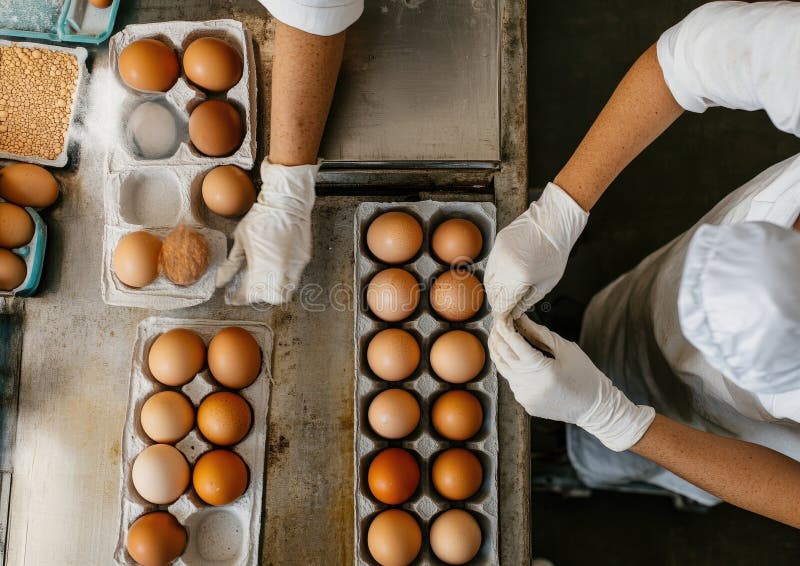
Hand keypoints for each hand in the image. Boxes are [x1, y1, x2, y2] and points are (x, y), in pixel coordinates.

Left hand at [216, 160, 319, 304]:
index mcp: (263, 264)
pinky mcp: (304, 259)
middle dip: (260, 297)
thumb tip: (221, 281)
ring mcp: (296, 265)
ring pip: (286, 291)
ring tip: (262, 281)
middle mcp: (282, 268)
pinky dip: (283, 279)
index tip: (234, 298)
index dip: (242, 298)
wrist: (287, 202)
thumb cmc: (261, 217)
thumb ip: (231, 264)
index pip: (252, 293)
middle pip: (272, 297)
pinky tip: (274, 269)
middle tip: (249, 290)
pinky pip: (294, 277)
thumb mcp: (241, 239)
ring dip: (273, 290)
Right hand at [485, 182, 587, 318]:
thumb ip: (528, 300)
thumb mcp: (547, 282)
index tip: (505, 321)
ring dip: (494, 290)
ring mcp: (497, 254)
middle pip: (492, 293)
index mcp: (518, 279)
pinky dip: (495, 275)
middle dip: (498, 303)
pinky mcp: (496, 244)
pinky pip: (490, 265)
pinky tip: (505, 277)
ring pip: (487, 280)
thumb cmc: (555, 252)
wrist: (553, 221)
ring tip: (505, 294)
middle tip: (506, 309)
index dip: (503, 315)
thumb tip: (514, 312)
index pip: (502, 304)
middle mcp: (503, 267)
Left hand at [489, 314, 654, 450]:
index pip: (514, 343)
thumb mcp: (566, 350)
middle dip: (497, 338)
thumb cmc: (585, 376)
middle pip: (503, 355)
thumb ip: (541, 334)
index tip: (502, 318)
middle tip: (497, 325)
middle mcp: (529, 384)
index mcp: (541, 369)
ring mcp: (525, 396)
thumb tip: (523, 320)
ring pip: (504, 370)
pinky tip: (515, 361)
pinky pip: (512, 383)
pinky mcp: (526, 404)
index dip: (505, 328)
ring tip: (500, 339)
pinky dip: (511, 370)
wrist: (594, 408)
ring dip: (500, 354)